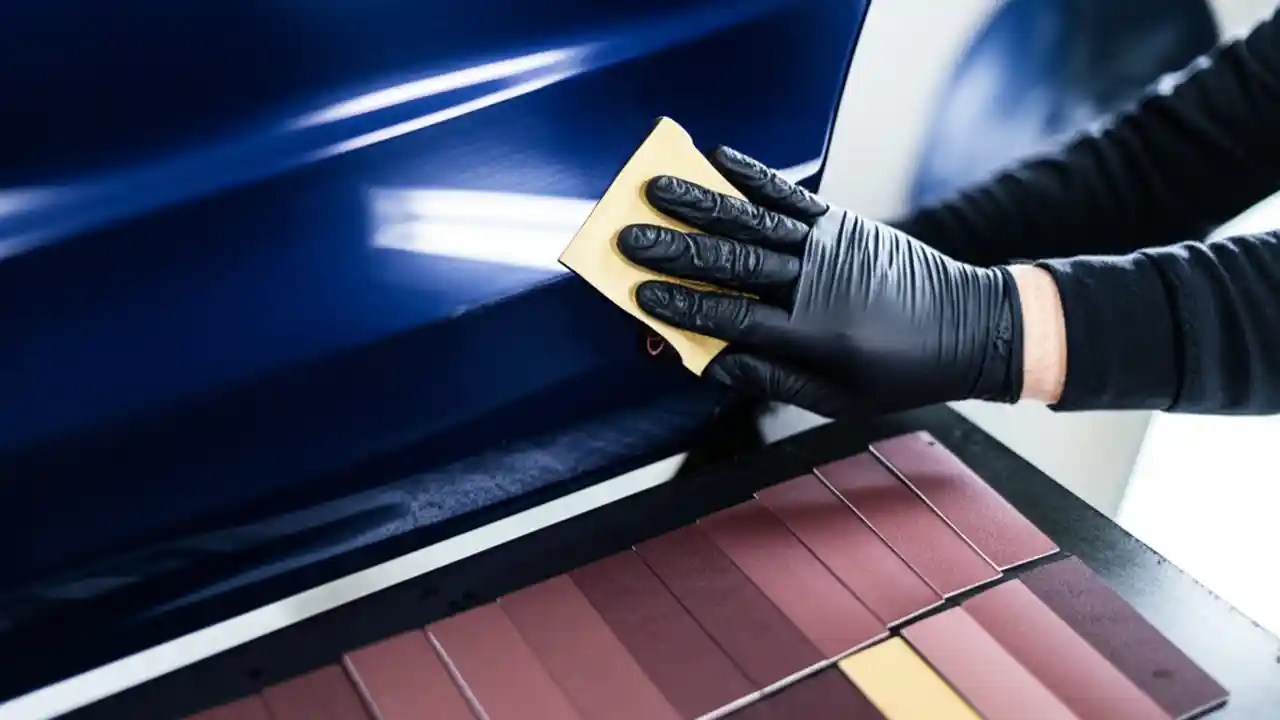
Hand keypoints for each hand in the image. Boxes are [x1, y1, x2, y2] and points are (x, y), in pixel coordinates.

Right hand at [617, 148, 1026, 417]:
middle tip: (627, 238)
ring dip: (700, 203)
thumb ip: (771, 379)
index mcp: (811, 337)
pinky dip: (752, 177)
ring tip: (654, 187)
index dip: (682, 307)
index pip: (732, 318)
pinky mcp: (842, 221)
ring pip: (753, 221)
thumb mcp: (836, 399)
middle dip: (675, 249)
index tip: (639, 297)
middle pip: (732, 263)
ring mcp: (829, 246)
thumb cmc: (900, 373)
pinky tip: (717, 159)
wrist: (974, 327)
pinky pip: (789, 196)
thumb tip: (710, 361)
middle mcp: (816, 283)